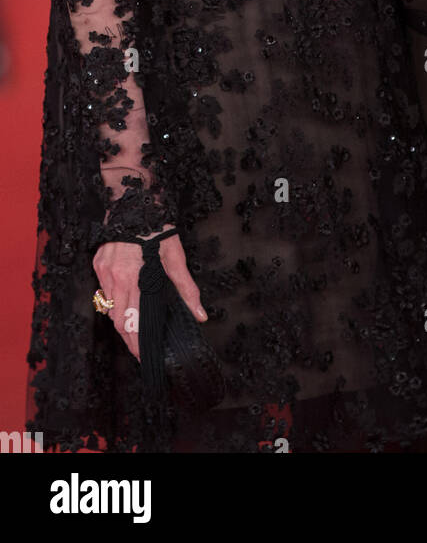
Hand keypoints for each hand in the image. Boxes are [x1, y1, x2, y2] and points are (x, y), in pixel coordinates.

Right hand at [93, 227, 207, 360]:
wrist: (134, 200)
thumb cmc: (157, 228)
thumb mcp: (175, 257)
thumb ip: (186, 288)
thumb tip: (199, 315)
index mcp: (135, 278)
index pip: (133, 322)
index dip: (138, 343)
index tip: (145, 356)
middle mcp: (115, 278)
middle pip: (118, 321)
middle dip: (128, 339)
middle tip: (140, 351)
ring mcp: (103, 271)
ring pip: (108, 308)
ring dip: (120, 323)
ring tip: (134, 335)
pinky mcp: (98, 263)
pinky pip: (103, 292)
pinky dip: (113, 304)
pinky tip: (124, 308)